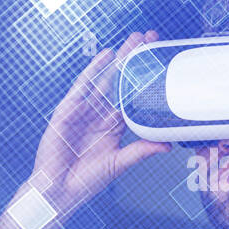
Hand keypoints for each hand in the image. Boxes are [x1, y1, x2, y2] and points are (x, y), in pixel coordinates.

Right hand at [26, 31, 170, 215]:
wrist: (59, 189)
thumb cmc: (86, 180)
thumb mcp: (119, 163)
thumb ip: (142, 150)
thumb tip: (168, 144)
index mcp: (114, 126)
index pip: (133, 97)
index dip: (145, 79)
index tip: (159, 62)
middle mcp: (100, 114)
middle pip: (121, 81)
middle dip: (134, 60)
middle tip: (149, 38)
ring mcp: (84, 110)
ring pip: (105, 79)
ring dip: (119, 59)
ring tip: (133, 41)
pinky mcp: (68, 110)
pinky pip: (83, 86)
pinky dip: (94, 70)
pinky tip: (106, 56)